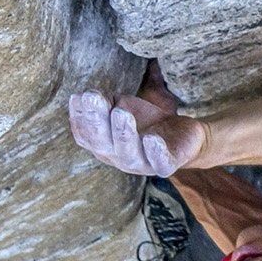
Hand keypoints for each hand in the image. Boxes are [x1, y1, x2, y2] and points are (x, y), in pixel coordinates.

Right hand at [68, 90, 207, 175]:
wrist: (181, 135)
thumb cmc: (145, 121)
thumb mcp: (122, 107)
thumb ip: (106, 103)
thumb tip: (86, 96)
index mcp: (104, 146)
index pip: (86, 135)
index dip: (80, 117)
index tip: (80, 96)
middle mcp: (119, 158)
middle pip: (103, 143)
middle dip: (97, 121)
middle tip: (93, 98)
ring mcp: (143, 164)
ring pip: (129, 154)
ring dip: (123, 133)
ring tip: (120, 113)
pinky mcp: (167, 164)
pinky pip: (161, 163)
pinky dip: (155, 152)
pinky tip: (151, 138)